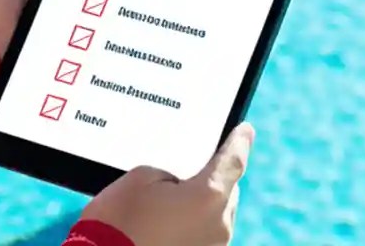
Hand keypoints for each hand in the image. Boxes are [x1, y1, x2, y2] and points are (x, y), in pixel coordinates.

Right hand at [81, 123, 254, 245]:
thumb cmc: (119, 219)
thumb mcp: (141, 177)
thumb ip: (171, 173)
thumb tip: (181, 186)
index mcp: (207, 196)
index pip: (232, 161)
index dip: (239, 142)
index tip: (245, 130)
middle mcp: (219, 225)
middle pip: (225, 191)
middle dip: (208, 181)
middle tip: (178, 177)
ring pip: (215, 215)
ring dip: (198, 206)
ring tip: (162, 207)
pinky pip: (203, 235)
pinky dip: (190, 226)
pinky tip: (163, 226)